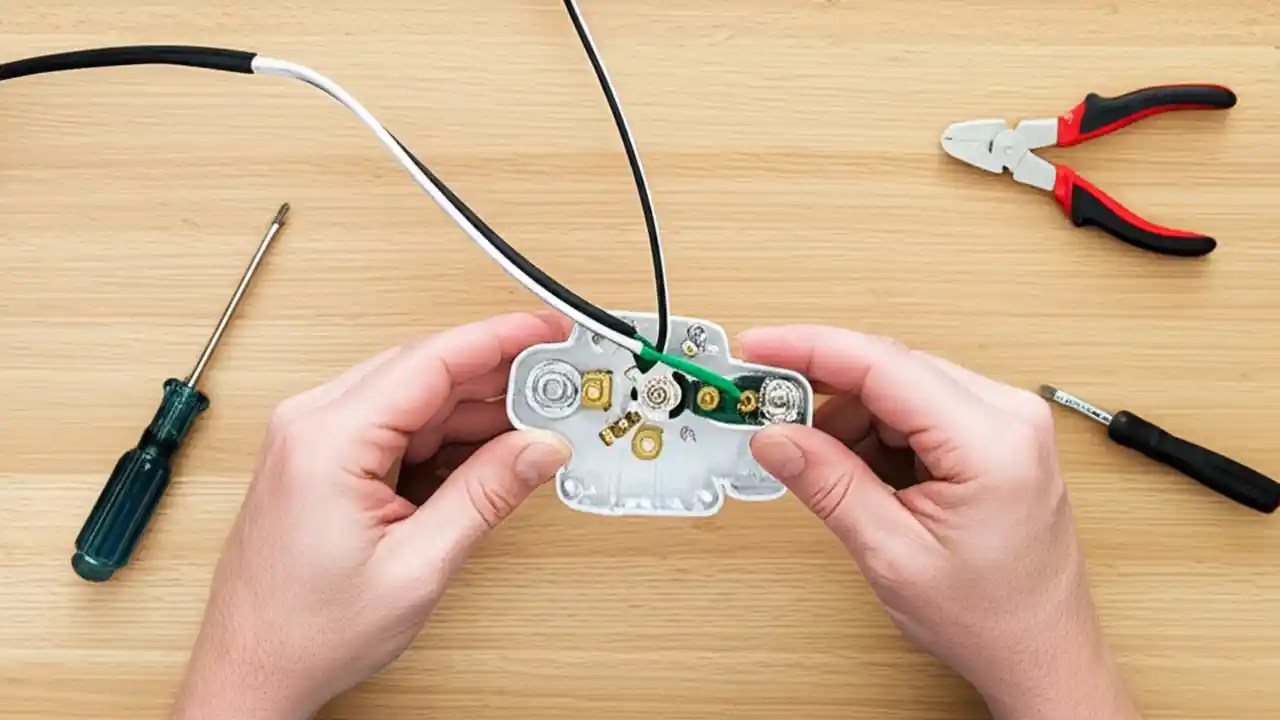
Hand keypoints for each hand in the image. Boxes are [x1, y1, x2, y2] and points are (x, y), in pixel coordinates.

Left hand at [171, 312, 572, 719]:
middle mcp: (310, 424)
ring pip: (410, 395)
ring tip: (530, 428)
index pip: (430, 361)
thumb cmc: (307, 632)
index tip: (547, 330)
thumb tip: (538, 448)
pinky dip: (441, 433)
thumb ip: (484, 496)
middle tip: (556, 385)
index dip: (499, 339)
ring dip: (471, 408)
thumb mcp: (417, 567)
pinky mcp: (318, 457)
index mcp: (327, 440)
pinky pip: (392, 423)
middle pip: (423, 370)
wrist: (252, 670)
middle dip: (495, 375)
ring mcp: (310, 438)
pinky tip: (482, 454)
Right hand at [741, 326, 1139, 719]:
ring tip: (832, 478)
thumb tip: (775, 437)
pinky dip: (878, 435)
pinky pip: (919, 410)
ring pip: (899, 388)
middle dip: (825, 394)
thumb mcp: (892, 555)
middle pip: (890, 370)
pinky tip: (866, 479)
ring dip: (852, 422)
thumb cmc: (991, 618)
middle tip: (769, 418)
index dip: (810, 349)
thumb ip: (829, 485)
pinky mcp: (996, 434)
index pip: (883, 365)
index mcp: (992, 442)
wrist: (1041, 653)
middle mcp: (1009, 415)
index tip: (758, 347)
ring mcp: (1007, 421)